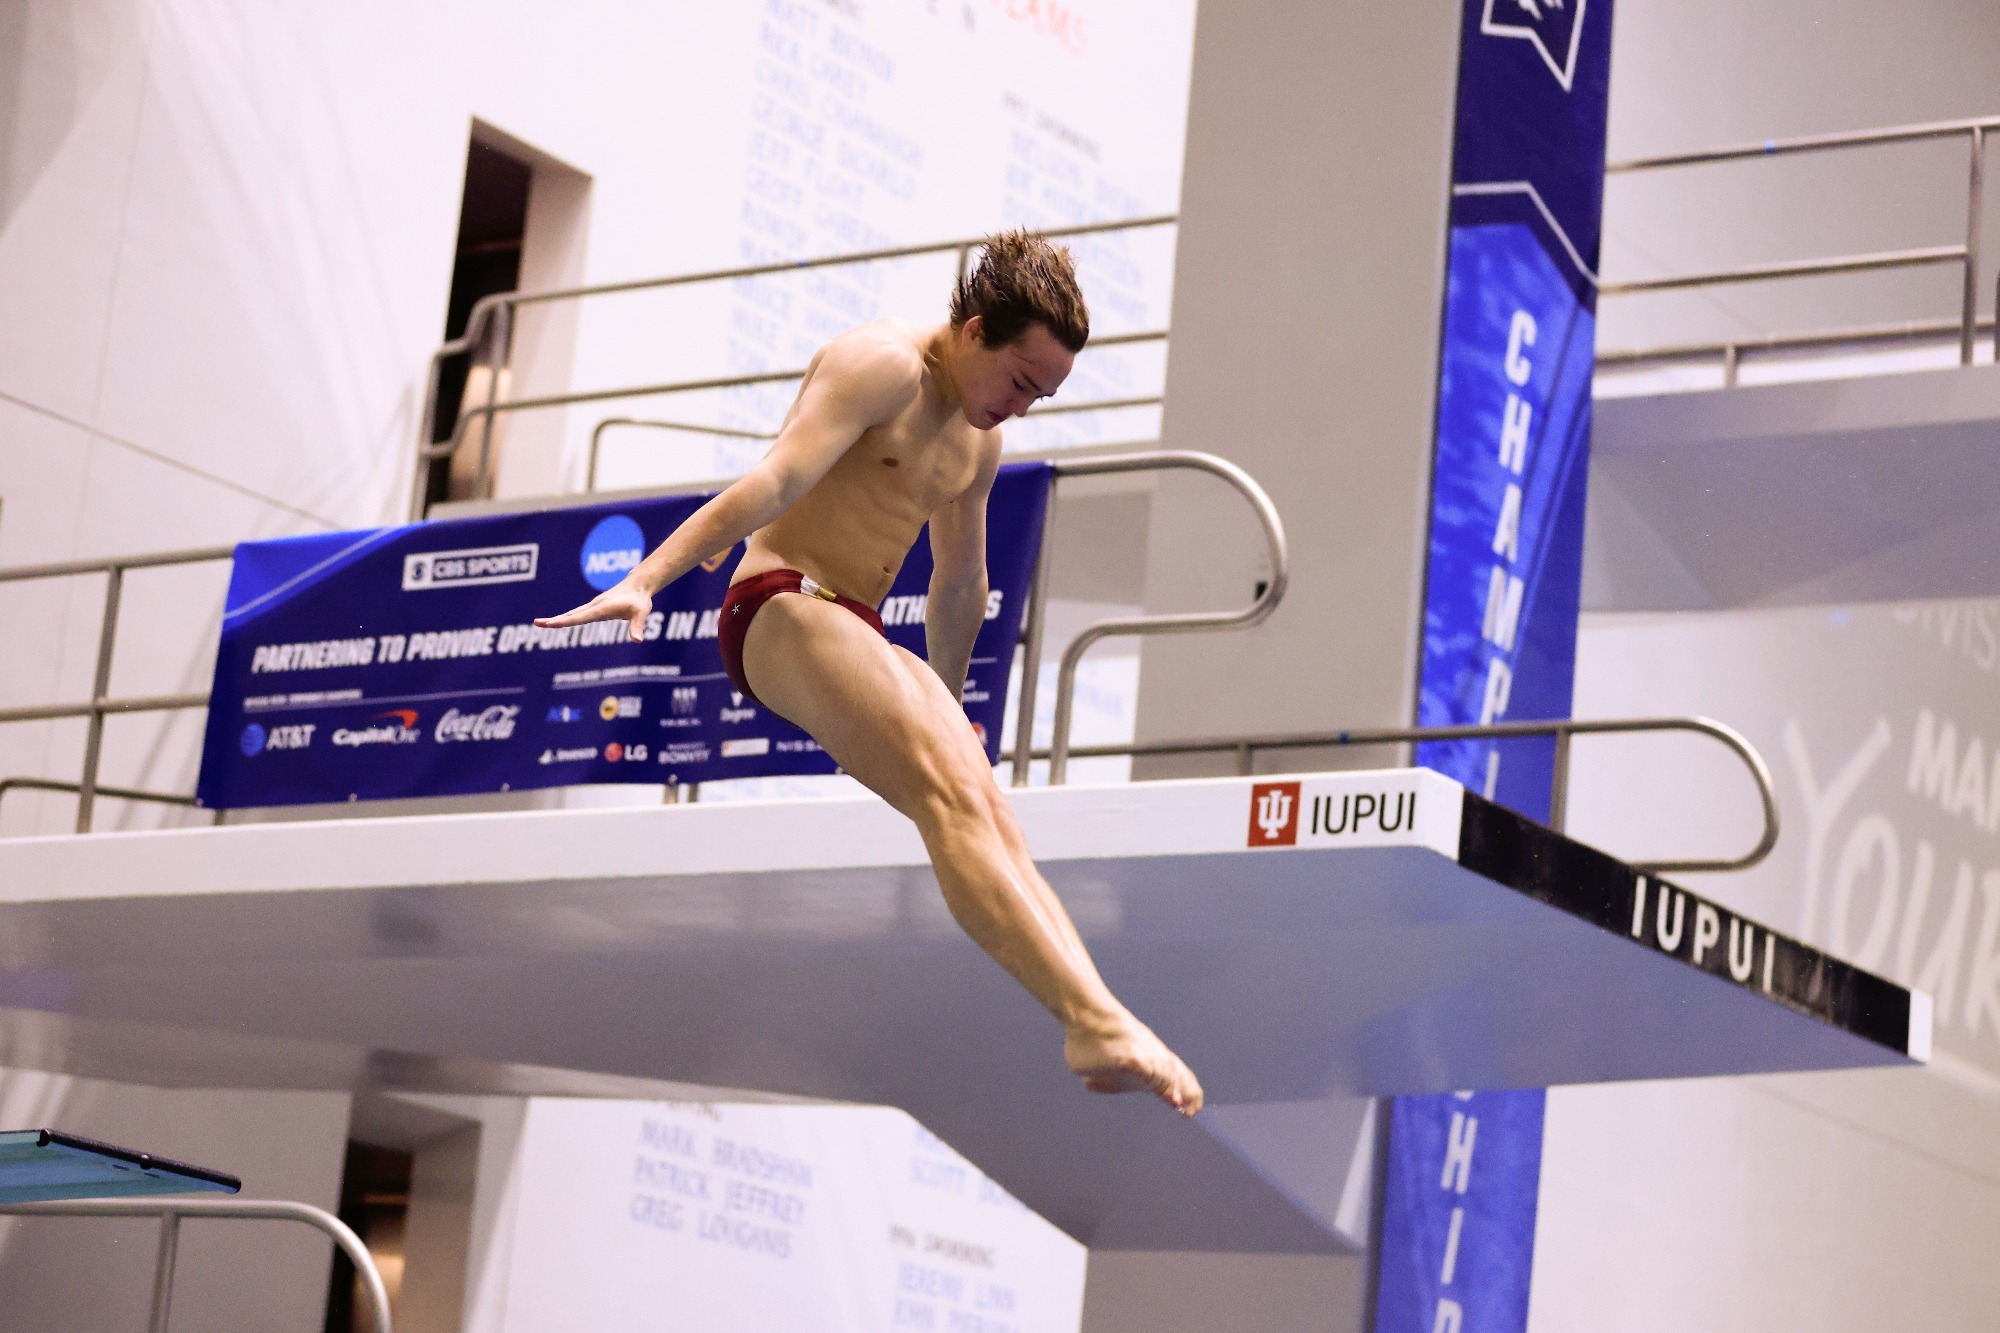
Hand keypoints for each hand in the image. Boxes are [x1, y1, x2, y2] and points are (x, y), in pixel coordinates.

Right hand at [534, 580, 652, 641]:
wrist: (639, 585)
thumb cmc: (640, 600)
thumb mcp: (641, 614)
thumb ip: (638, 627)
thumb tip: (637, 640)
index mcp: (601, 609)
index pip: (579, 617)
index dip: (564, 622)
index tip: (550, 624)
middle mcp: (594, 606)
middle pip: (570, 615)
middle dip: (554, 620)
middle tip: (536, 623)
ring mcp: (593, 606)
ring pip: (572, 614)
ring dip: (557, 619)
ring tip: (541, 623)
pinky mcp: (595, 607)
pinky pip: (577, 614)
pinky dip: (566, 618)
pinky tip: (560, 622)